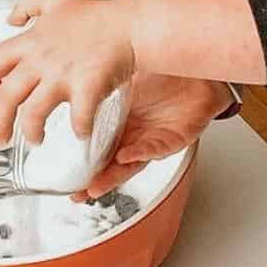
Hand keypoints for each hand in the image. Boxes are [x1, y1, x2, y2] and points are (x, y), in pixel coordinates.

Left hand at [0, 0, 135, 148]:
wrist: (129, 26)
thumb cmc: (96, 16)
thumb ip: (27, 3)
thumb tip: (10, 18)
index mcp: (31, 42)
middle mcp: (41, 61)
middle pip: (6, 96)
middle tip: (1, 137)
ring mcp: (63, 76)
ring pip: (33, 113)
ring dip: (32, 131)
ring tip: (36, 139)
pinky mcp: (86, 89)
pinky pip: (78, 118)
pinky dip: (79, 130)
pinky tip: (81, 133)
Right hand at [72, 73, 230, 199]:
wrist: (198, 73)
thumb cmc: (166, 75)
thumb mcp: (127, 77)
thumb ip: (105, 83)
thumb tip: (79, 77)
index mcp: (123, 123)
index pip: (100, 147)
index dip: (84, 162)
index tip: (68, 175)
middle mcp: (137, 136)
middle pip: (113, 164)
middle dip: (96, 180)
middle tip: (78, 194)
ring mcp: (154, 140)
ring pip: (132, 165)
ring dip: (114, 176)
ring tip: (96, 186)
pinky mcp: (174, 140)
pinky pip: (155, 149)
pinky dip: (140, 153)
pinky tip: (125, 156)